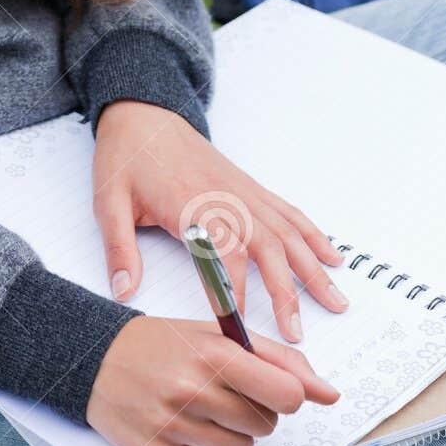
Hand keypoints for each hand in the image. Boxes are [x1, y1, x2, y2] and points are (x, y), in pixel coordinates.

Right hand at [86, 314, 338, 445]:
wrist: (96, 359)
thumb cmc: (163, 344)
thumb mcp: (218, 334)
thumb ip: (277, 359)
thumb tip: (329, 393)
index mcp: (215, 354)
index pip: (286, 393)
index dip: (287, 395)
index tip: (273, 389)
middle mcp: (195, 390)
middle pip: (265, 425)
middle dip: (255, 411)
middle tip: (226, 392)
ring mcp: (175, 424)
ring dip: (231, 433)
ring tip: (203, 407)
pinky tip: (182, 423)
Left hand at [92, 99, 348, 340]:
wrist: (143, 112)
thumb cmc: (126, 157)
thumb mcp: (108, 202)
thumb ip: (118, 249)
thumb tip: (124, 291)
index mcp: (191, 204)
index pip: (222, 253)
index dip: (232, 291)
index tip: (236, 326)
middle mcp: (226, 197)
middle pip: (267, 246)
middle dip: (286, 292)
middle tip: (297, 333)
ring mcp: (242, 191)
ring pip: (287, 232)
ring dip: (312, 267)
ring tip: (337, 300)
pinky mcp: (249, 187)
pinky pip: (288, 212)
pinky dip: (312, 234)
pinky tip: (331, 255)